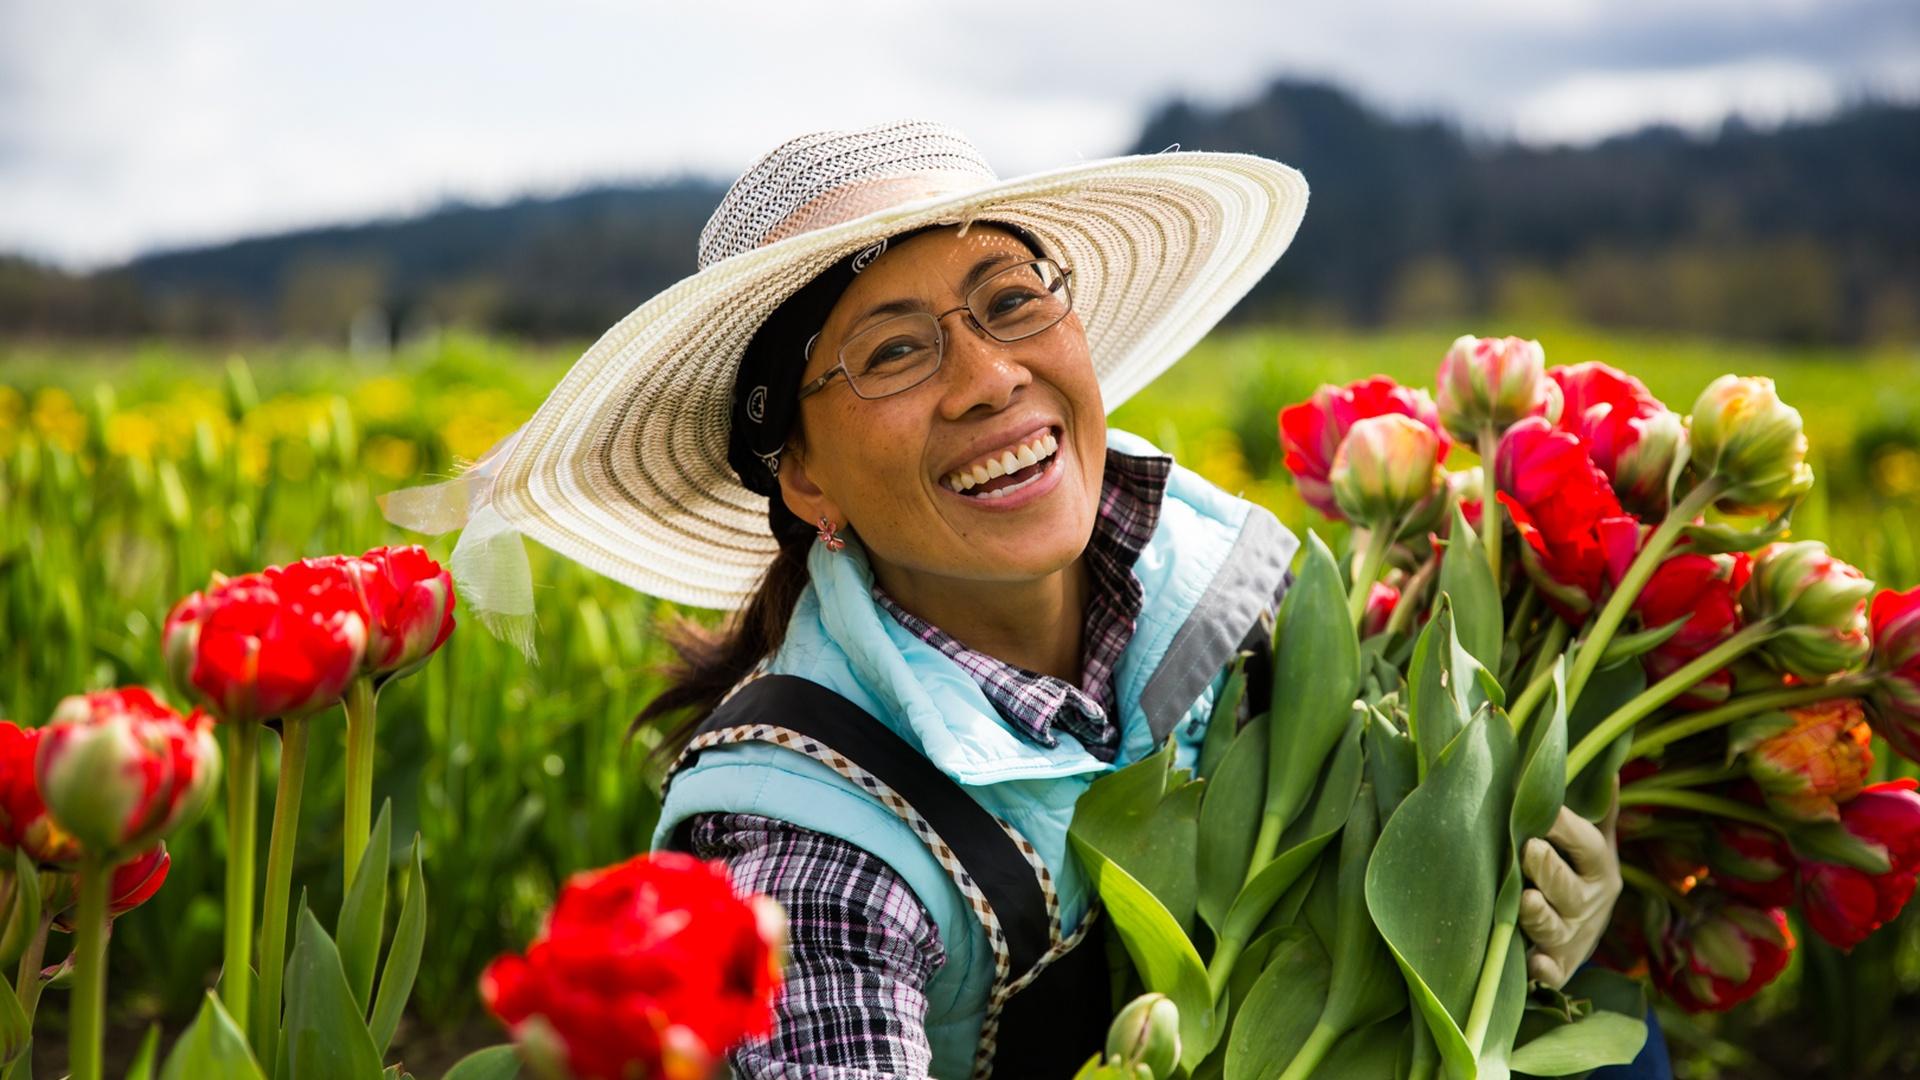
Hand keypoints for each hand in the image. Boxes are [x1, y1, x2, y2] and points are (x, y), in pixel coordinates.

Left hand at [1517, 782, 1621, 988]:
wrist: (1587, 933)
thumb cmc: (1582, 873)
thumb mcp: (1597, 843)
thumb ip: (1599, 810)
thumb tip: (1610, 767)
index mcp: (1599, 869)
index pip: (1588, 846)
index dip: (1566, 829)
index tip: (1544, 810)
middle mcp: (1589, 904)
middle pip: (1570, 890)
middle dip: (1549, 870)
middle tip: (1528, 848)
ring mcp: (1574, 937)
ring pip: (1556, 929)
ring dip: (1540, 916)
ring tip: (1525, 899)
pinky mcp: (1560, 965)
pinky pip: (1554, 971)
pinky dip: (1544, 969)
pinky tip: (1534, 964)